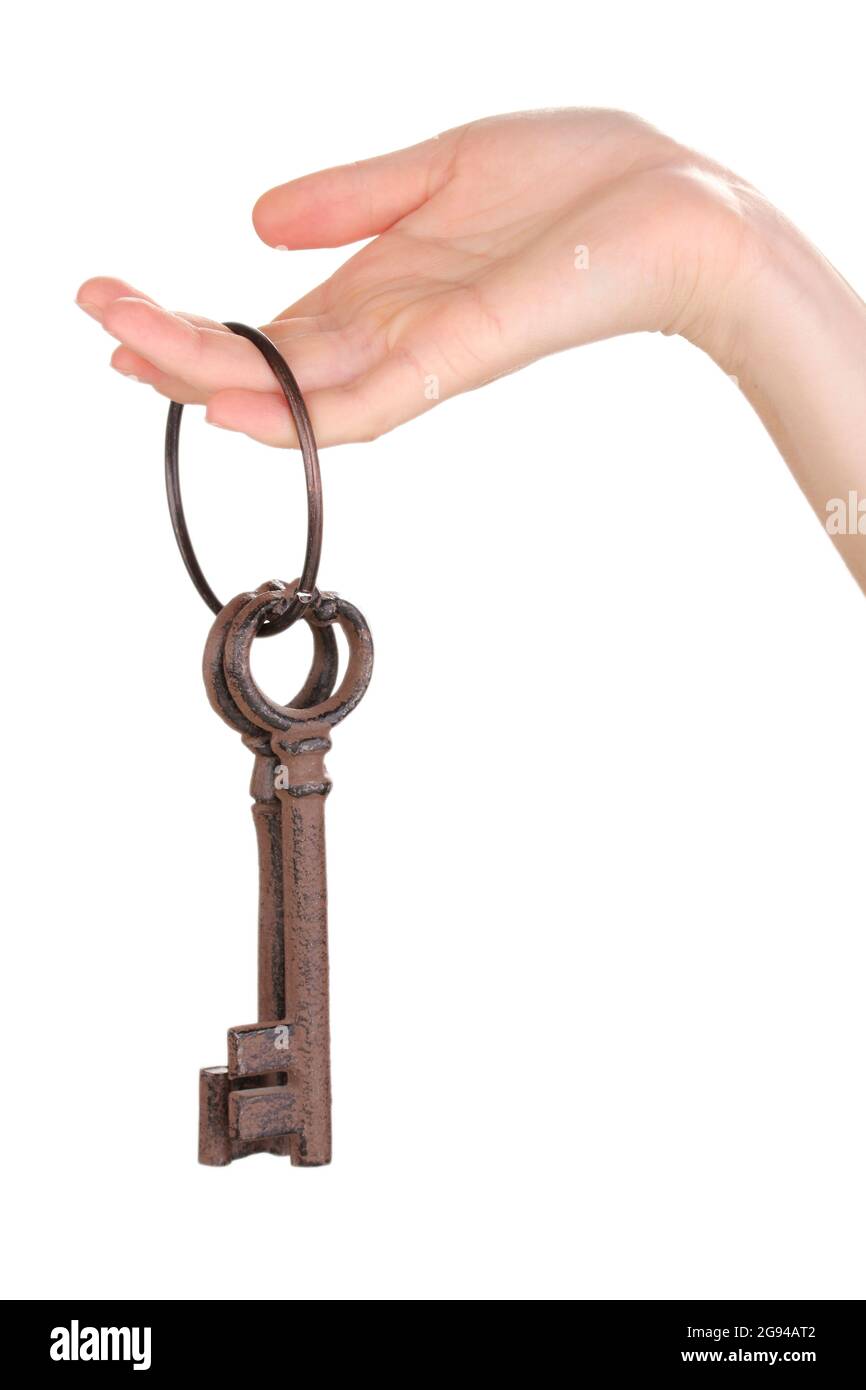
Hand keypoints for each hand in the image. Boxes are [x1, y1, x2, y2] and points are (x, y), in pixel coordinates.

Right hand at [76, 109, 762, 447]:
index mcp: (380, 294)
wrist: (675, 205)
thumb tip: (256, 223)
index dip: (189, 324)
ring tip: (122, 349)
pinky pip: (360, 402)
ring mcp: (419, 357)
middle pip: (262, 366)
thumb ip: (352, 199)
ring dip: (204, 377)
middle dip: (172, 349)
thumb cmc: (577, 186)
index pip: (266, 330)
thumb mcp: (439, 170)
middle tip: (93, 320)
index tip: (113, 303)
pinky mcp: (455, 361)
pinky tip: (222, 404)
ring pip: (293, 392)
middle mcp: (389, 338)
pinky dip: (290, 411)